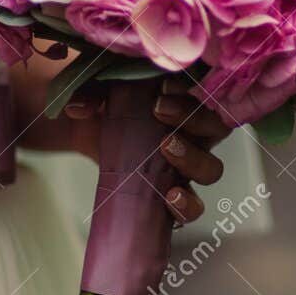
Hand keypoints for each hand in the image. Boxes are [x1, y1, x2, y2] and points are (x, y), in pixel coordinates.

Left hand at [65, 82, 232, 224]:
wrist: (90, 132)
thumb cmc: (109, 102)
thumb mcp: (100, 89)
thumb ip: (91, 93)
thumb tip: (78, 109)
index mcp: (188, 99)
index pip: (207, 92)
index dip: (192, 91)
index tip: (162, 87)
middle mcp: (195, 133)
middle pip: (217, 127)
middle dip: (194, 119)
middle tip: (159, 111)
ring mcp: (187, 166)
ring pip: (211, 168)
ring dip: (193, 160)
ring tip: (166, 149)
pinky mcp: (172, 194)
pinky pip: (192, 207)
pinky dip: (186, 206)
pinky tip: (170, 198)